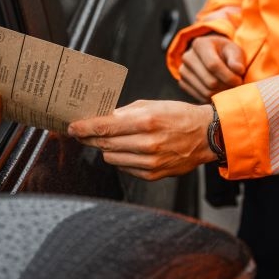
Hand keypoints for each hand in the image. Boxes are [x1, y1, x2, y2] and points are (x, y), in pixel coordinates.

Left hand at [67, 100, 216, 180]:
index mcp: (146, 121)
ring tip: (108, 141)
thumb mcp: (153, 105)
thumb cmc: (179, 116)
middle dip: (89, 139)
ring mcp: (150, 162)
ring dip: (105, 149)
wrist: (206, 136)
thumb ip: (126, 112)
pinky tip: (126, 150)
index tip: (72, 128)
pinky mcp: (153, 174)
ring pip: (111, 158)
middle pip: (105, 144)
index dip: (84, 128)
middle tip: (81, 134)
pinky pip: (124, 168)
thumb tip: (103, 117)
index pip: (105, 127)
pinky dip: (120, 159)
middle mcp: (147, 143)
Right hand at [179, 34, 245, 101]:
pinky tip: (220, 91)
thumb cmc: (226, 53)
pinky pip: (200, 97)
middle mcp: (187, 57)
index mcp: (200, 44)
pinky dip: (213, 98)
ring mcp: (183, 71)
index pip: (213, 65)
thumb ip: (237, 60)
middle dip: (226, 86)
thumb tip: (238, 70)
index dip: (228, 76)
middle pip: (210, 81)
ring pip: (205, 92)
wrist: (213, 55)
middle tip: (236, 86)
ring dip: (221, 94)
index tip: (239, 81)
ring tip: (229, 88)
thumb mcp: (234, 51)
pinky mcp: (183, 83)